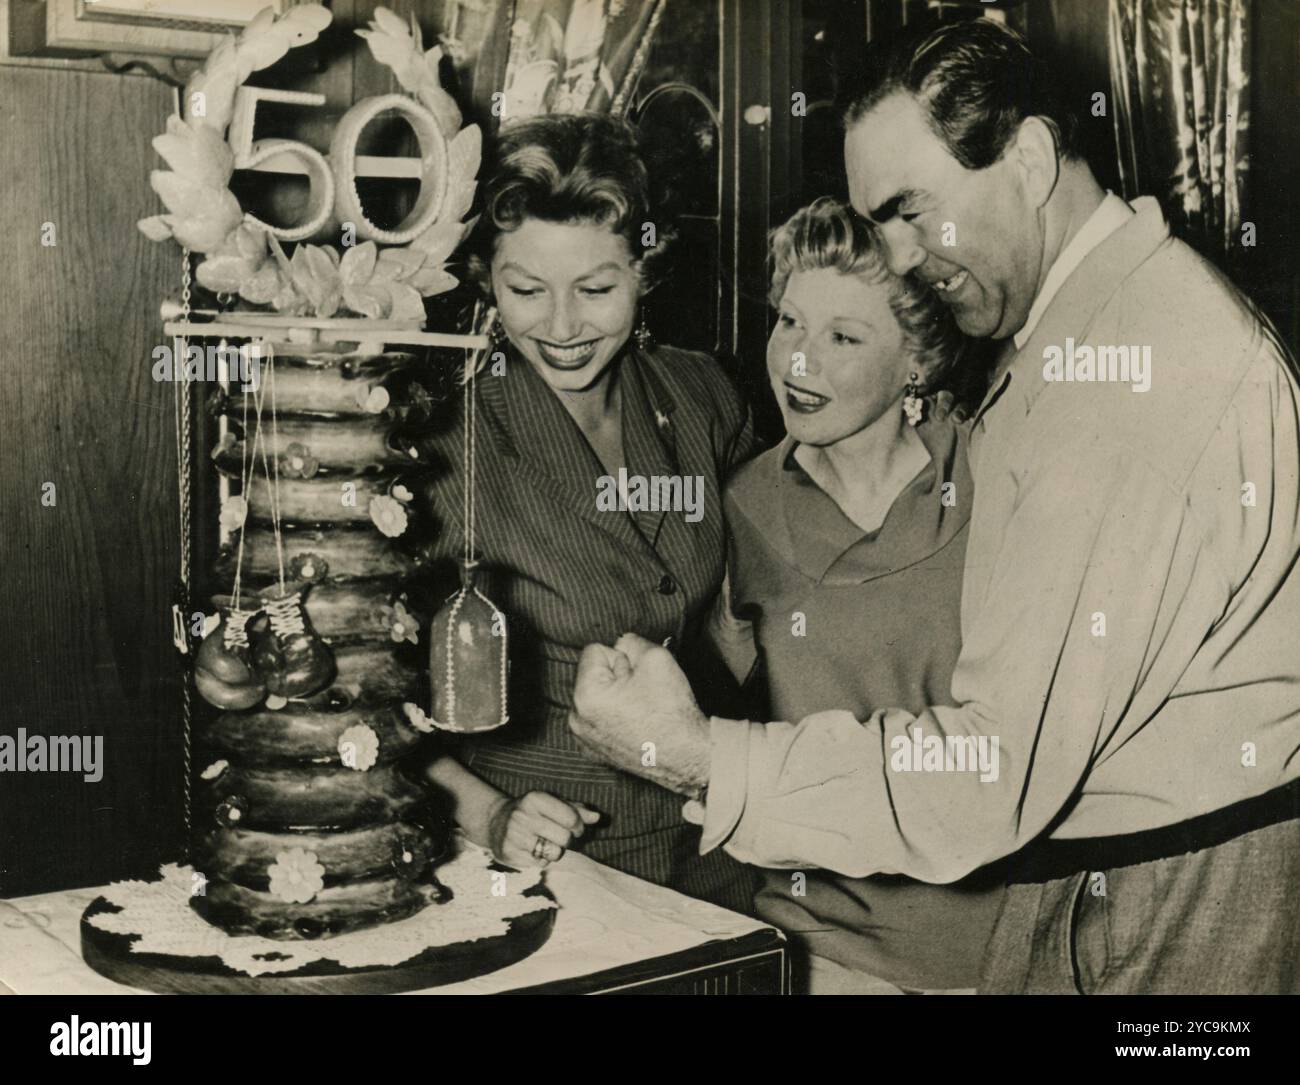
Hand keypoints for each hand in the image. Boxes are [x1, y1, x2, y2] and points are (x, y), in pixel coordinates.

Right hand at [486, 790, 600, 867]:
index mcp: (534, 799)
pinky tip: (533, 851)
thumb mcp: (552, 804)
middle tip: (558, 837)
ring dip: (555, 852)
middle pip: (564, 838)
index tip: (576, 828)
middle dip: (567, 840)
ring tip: (545, 843)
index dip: (578, 826)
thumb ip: (576, 810)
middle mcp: (522, 816)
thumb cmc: (532, 812)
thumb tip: (597, 817)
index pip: (570, 817)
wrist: (495, 822)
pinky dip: (542, 860)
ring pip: (553, 853)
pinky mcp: (509, 854)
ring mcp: (513, 836)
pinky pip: (540, 864)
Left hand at [568, 633, 710, 796]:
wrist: (687, 757)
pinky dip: (613, 717)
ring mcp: (583, 738)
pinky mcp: (593, 751)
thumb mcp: (656, 657)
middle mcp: (577, 718)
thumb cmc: (672, 711)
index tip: (638, 677)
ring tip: (640, 711)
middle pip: (593, 674)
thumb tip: (620, 643)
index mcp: (586, 694)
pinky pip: (598, 718)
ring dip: (614, 696)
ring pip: (596, 696)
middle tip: (642, 695)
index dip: (621, 657)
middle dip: (616, 677)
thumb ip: (632, 641)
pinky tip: (634, 725)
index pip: (594, 650)